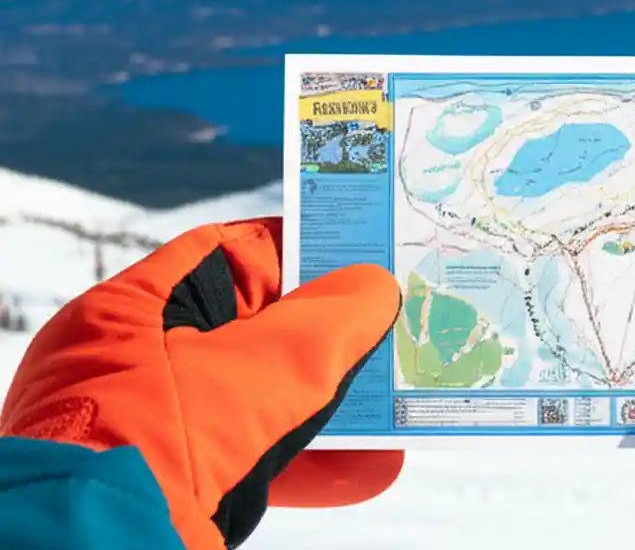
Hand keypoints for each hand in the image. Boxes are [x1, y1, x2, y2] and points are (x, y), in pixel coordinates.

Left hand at [0, 218, 404, 548]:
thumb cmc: (167, 441)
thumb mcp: (267, 370)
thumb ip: (331, 323)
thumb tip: (377, 286)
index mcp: (137, 307)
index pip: (234, 255)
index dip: (305, 253)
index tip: (365, 254)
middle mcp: (138, 360)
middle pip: (258, 332)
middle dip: (334, 341)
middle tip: (398, 332)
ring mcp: (153, 423)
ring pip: (261, 402)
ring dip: (335, 410)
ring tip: (397, 411)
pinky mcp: (172, 480)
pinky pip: (250, 459)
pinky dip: (310, 464)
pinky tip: (370, 470)